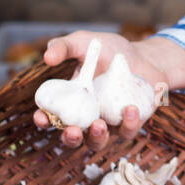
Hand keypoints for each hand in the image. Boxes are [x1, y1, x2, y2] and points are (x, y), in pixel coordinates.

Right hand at [30, 31, 171, 150]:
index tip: (41, 117)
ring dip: (96, 137)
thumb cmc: (109, 50)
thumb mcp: (84, 42)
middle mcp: (87, 116)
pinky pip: (127, 131)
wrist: (144, 56)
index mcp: (70, 101)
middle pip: (73, 137)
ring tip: (99, 125)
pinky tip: (131, 108)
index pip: (52, 116)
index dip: (43, 120)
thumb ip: (64, 46)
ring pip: (98, 142)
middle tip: (73, 130)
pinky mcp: (130, 124)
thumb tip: (47, 57)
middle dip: (70, 138)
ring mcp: (108, 124)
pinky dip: (129, 123)